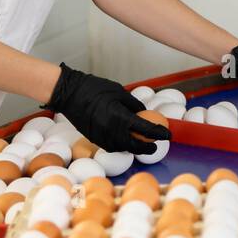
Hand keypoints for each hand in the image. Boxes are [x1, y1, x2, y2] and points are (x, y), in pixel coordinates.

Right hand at [42, 63, 168, 154]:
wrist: (69, 94)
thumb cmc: (95, 89)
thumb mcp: (120, 92)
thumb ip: (134, 105)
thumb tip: (144, 113)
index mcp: (121, 118)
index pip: (146, 129)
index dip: (159, 133)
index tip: (168, 134)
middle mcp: (112, 131)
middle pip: (135, 146)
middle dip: (147, 148)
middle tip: (155, 145)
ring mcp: (102, 137)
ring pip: (122, 148)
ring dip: (134, 148)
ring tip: (142, 143)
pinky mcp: (94, 139)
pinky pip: (112, 146)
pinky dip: (121, 145)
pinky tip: (125, 140)